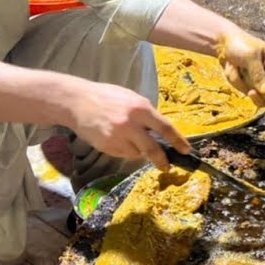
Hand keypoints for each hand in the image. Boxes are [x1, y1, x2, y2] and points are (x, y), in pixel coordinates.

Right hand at [67, 81, 189, 169]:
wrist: (77, 102)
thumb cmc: (107, 97)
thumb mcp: (131, 99)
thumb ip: (146, 114)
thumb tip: (161, 131)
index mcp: (140, 108)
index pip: (166, 128)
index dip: (178, 141)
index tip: (187, 150)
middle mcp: (130, 124)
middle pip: (153, 149)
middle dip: (162, 160)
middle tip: (167, 166)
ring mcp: (117, 137)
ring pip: (138, 154)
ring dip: (140, 152)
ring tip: (131, 140)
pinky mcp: (107, 146)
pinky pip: (123, 154)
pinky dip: (127, 151)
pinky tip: (118, 140)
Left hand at [217, 31, 264, 106]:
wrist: (220, 41)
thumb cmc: (239, 44)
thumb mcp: (250, 58)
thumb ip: (260, 77)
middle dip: (259, 94)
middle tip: (251, 92)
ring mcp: (257, 79)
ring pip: (255, 93)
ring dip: (242, 83)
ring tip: (235, 68)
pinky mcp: (246, 83)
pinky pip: (243, 89)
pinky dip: (235, 81)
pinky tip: (232, 68)